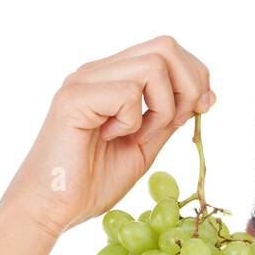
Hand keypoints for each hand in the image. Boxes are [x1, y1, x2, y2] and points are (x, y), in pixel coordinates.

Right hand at [0, 35, 213, 239]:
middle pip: (166, 46)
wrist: (51, 209)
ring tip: (138, 136)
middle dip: (189, 86)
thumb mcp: (143, 148)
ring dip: (162, 108)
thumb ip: (167, 120)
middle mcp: (98, 71)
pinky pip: (128, 93)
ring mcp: (84, 80)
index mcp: (113, 79)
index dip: (195, 76)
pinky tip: (110, 138)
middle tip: (177, 123)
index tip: (203, 108)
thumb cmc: (90, 183)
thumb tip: (202, 96)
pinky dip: (132, 121)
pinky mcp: (74, 98)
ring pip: (153, 66)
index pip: (167, 50)